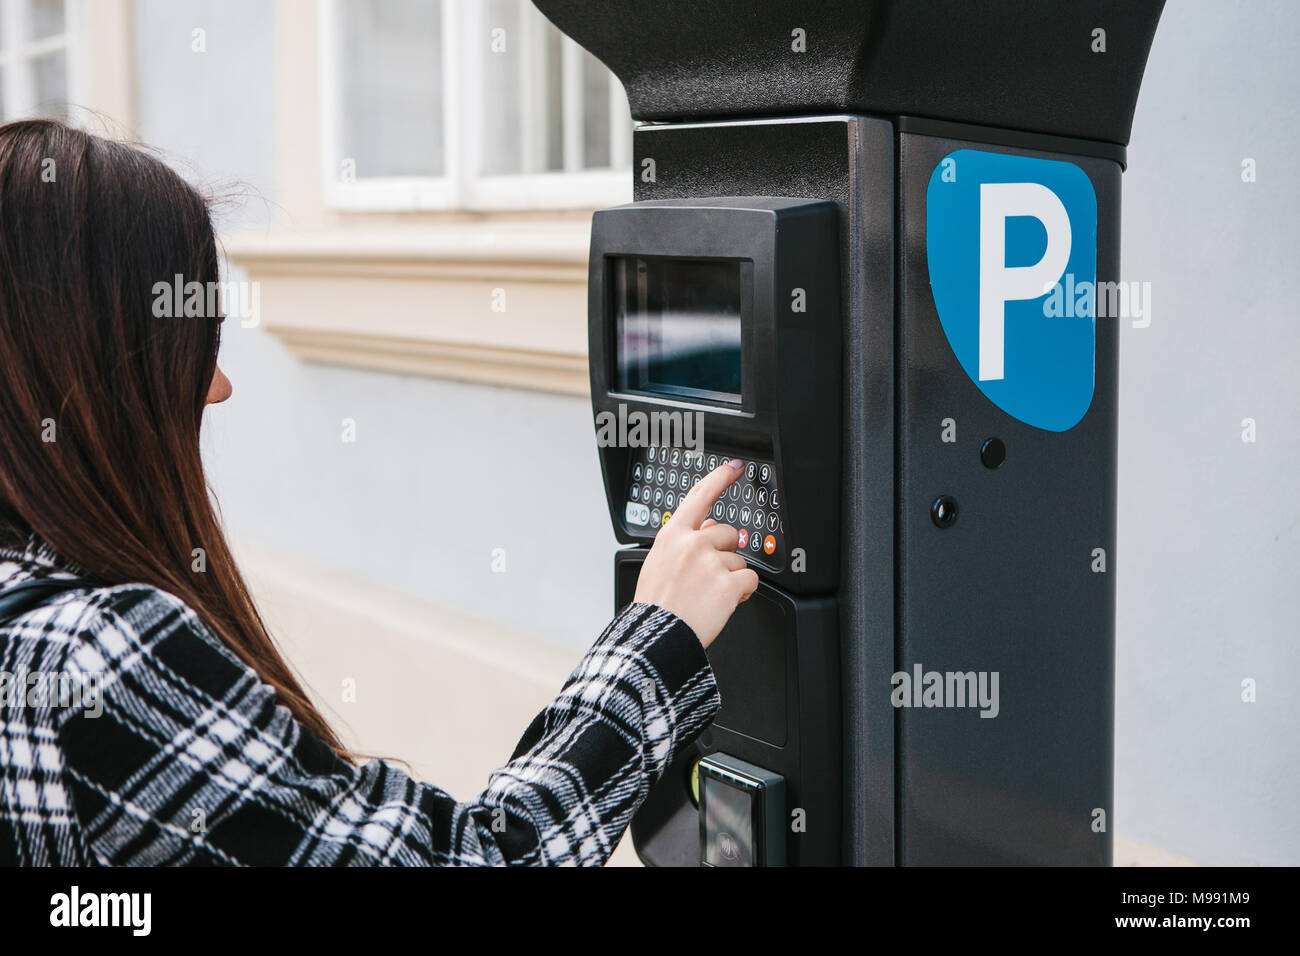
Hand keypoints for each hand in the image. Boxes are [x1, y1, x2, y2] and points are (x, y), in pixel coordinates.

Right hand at [633, 458, 759, 648]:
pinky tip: (723, 602)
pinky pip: (750, 580)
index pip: (700, 497)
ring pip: (739, 561)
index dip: (720, 478)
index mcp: (673, 536)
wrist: (657, 635)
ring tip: (708, 595)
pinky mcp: (728, 584)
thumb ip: (683, 542)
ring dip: (731, 577)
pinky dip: (742, 592)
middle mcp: (693, 544)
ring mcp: (711, 563)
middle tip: (707, 577)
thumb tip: (708, 527)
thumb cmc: (656, 605)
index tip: (735, 468)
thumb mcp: (659, 563)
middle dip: (725, 553)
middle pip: (728, 534)